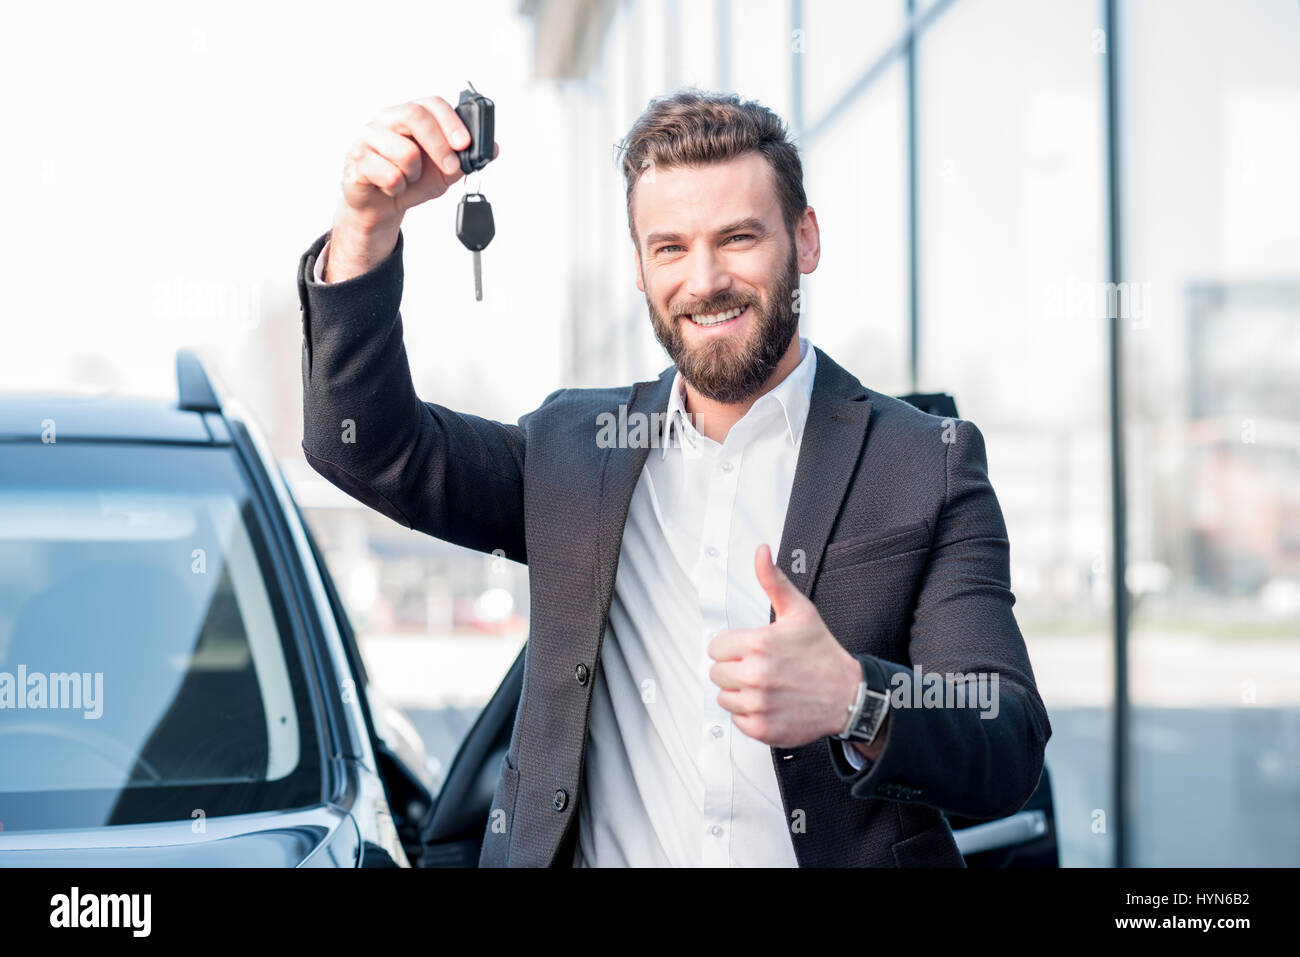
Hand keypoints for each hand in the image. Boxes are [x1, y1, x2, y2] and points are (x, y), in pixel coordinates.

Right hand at [327, 96, 500, 280]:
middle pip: (415, 115)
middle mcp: (389, 119)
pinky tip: (391, 187)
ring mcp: (369, 136)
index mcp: (412, 115)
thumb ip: (466, 159)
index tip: (465, 144)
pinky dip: (397, 188)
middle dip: (439, 145)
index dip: (451, 122)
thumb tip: (492, 149)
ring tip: (408, 178)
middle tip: (449, 167)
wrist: (381, 206)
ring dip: (414, 174)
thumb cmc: (411, 181)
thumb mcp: (445, 172)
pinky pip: (388, 174)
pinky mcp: (357, 158)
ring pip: (404, 151)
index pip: (432, 104)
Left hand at [707, 544, 863, 747]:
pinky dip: (750, 714)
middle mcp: (755, 675)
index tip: (751, 649)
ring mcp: (758, 704)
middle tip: (761, 668)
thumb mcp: (799, 611)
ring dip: (740, 693)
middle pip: (716, 672)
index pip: (716, 647)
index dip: (733, 647)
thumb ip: (773, 580)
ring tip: (766, 686)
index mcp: (758, 644)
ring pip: (724, 697)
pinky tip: (770, 703)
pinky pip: (737, 720)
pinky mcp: (762, 728)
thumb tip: (761, 552)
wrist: (848, 695)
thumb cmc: (822, 653)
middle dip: (735, 669)